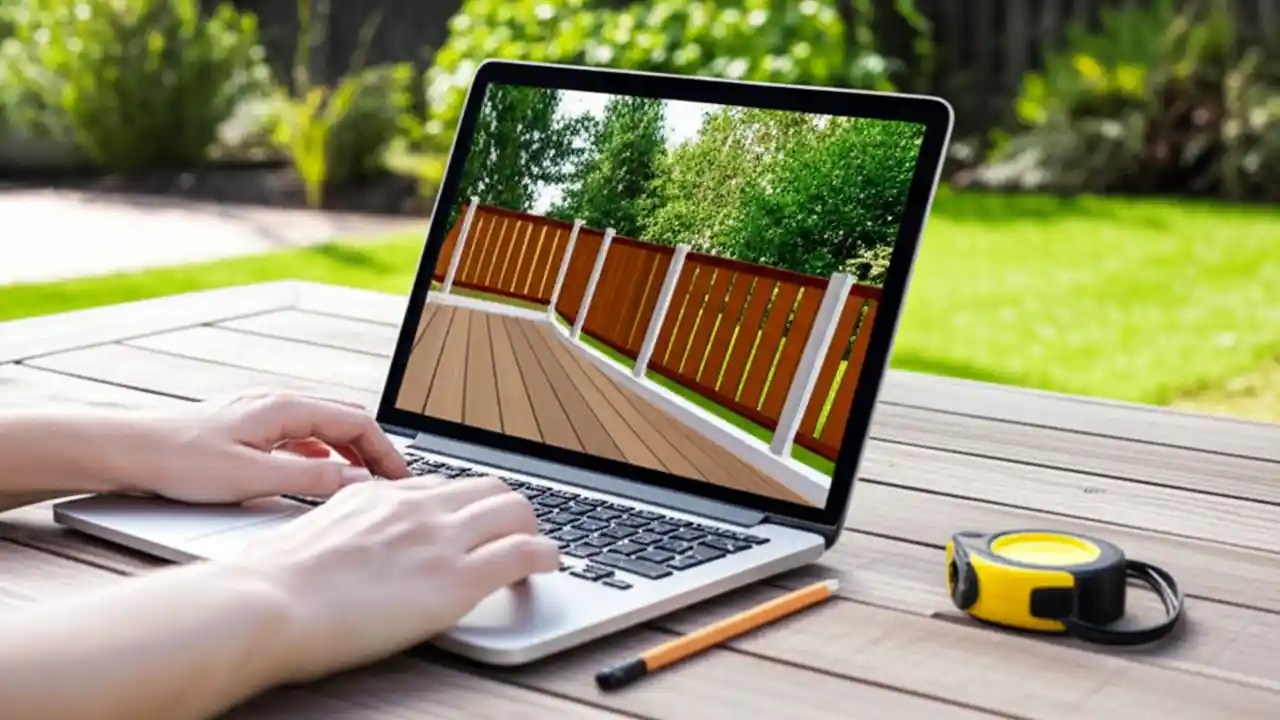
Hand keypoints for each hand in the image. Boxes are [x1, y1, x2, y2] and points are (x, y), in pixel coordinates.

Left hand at [127, 390, 410, 503]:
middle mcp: (280, 403)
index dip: (386, 453)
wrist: (129, 450)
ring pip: (325, 428)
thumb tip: (359, 481)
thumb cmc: (183, 461)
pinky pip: (303, 436)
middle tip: (394, 484)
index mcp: (287, 408)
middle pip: (347, 420)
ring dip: (351, 453)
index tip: (402, 482)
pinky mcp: (251, 427)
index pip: (358, 423)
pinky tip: (322, 474)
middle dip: (376, 451)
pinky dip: (324, 455)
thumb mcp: (254, 478)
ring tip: (366, 482)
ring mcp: (265, 413)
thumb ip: (312, 481)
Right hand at [226, 475, 559, 684]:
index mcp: (379, 496)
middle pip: (487, 488)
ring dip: (530, 527)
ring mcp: (440, 538)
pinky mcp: (457, 577)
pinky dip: (546, 555)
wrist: (267, 604)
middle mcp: (416, 507)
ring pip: (514, 509)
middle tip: (513, 532)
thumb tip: (345, 548)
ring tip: (535, 548)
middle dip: (506, 509)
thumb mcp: (312, 537)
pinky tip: (550, 564)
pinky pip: (523, 552)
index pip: (440, 487)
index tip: (468, 521)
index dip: (462, 506)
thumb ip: (343, 531)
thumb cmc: (271, 584)